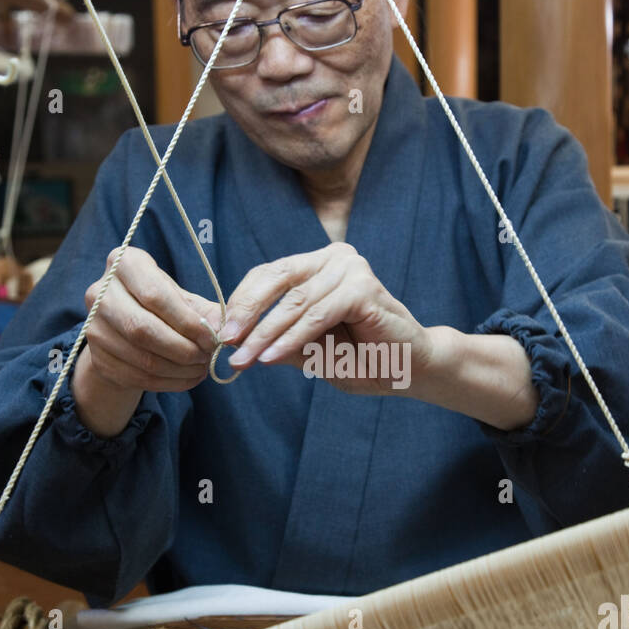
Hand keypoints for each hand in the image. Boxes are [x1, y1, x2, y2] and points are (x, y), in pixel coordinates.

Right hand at [78, 247, 217, 397]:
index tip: (212, 338)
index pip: (155, 295)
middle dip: (183, 349)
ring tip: (201, 368)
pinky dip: (168, 383)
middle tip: (207, 356)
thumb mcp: (184, 299)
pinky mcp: (97, 358)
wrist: (126, 327)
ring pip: (141, 358)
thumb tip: (223, 332)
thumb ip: (206, 312)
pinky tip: (187, 378)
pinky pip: (137, 377)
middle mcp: (100, 292)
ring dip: (179, 369)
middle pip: (143, 329)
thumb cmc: (161, 306)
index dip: (187, 321)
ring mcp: (93, 327)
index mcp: (124, 263)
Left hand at [217, 242, 431, 394]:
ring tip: (244, 359)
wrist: (408, 370)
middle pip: (276, 279)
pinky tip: (272, 357)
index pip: (268, 275)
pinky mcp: (363, 288)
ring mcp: (350, 269)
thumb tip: (228, 336)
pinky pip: (316, 316)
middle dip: (246, 314)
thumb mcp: (307, 348)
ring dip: (265, 334)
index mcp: (318, 264)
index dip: (241, 302)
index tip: (220, 332)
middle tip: (226, 341)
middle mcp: (334, 258)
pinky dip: (291, 338)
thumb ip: (274, 336)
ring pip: (295, 303)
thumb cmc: (361, 358)